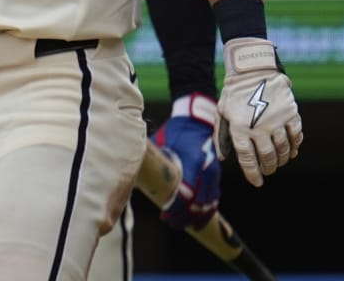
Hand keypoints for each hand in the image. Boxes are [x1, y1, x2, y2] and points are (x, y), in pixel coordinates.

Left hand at [153, 94, 220, 228]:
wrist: (197, 119)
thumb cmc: (176, 130)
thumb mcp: (162, 141)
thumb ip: (151, 157)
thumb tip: (128, 167)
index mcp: (193, 161)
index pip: (187, 193)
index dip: (177, 207)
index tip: (165, 214)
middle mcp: (207, 170)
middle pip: (199, 203)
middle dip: (185, 217)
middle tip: (171, 223)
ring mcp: (213, 173)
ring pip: (210, 202)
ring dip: (197, 216)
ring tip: (183, 224)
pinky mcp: (216, 174)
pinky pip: (214, 196)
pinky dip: (207, 208)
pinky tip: (198, 216)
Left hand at [216, 38, 302, 186]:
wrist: (252, 69)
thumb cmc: (234, 93)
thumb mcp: (222, 112)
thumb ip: (222, 136)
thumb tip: (223, 158)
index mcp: (239, 128)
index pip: (247, 159)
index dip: (253, 174)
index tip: (257, 183)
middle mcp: (259, 127)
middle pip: (267, 157)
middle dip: (269, 168)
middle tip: (268, 171)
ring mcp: (276, 121)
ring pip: (284, 149)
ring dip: (282, 159)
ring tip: (279, 162)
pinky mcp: (291, 113)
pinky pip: (296, 135)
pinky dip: (295, 146)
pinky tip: (292, 150)